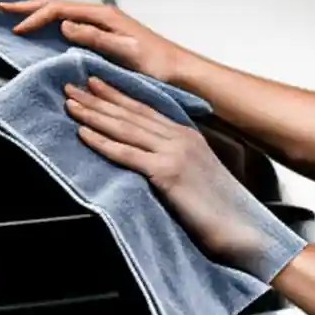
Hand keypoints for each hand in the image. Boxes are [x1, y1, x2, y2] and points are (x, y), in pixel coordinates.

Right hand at [0, 0, 189, 83]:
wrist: (179, 68)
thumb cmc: (157, 63)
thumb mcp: (126, 51)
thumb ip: (95, 37)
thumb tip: (64, 25)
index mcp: (104, 15)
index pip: (61, 10)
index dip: (36, 17)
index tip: (18, 29)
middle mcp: (101, 14)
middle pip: (58, 4)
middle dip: (30, 5)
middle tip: (3, 7)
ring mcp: (102, 22)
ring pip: (63, 10)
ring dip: (39, 11)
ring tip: (17, 12)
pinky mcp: (104, 33)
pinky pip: (70, 21)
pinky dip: (51, 21)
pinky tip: (45, 26)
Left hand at [64, 77, 284, 277]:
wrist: (244, 231)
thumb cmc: (220, 211)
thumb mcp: (197, 175)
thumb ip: (174, 161)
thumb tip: (148, 158)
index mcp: (188, 136)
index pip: (145, 110)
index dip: (117, 95)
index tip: (94, 83)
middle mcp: (181, 138)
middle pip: (130, 113)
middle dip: (97, 98)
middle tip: (70, 85)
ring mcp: (175, 153)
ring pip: (125, 128)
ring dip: (94, 114)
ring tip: (70, 103)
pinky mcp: (168, 173)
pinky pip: (127, 155)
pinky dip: (103, 142)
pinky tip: (83, 134)